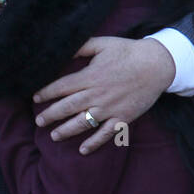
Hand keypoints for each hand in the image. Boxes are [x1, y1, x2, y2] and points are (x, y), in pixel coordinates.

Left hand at [33, 36, 175, 153]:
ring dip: (66, 131)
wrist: (158, 64)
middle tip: (39, 121)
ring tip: (54, 136)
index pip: (61, 87)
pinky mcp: (123, 118)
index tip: (35, 97)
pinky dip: (94, 143)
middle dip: (50, 115)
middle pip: (67, 107)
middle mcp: (97, 95)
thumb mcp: (102, 43)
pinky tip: (83, 150)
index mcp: (90, 77)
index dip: (46, 93)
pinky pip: (105, 134)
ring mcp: (110, 108)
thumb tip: (61, 49)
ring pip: (82, 123)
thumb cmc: (128, 51)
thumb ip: (80, 47)